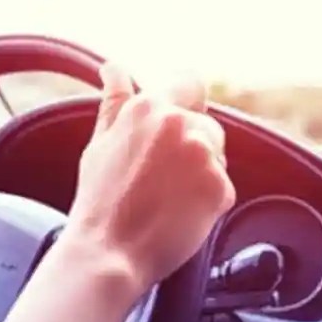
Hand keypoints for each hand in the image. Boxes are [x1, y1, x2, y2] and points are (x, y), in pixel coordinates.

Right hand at [63, 63, 234, 294]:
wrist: (109, 253)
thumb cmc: (99, 203)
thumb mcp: (99, 144)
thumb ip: (114, 102)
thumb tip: (114, 68)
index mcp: (149, 106)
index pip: (189, 84)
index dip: (185, 105)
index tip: (176, 127)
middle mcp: (181, 123)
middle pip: (206, 125)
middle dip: (190, 147)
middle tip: (159, 179)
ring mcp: (204, 155)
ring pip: (216, 155)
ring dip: (200, 173)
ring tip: (166, 198)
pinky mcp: (221, 187)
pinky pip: (222, 187)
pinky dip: (207, 202)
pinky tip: (178, 214)